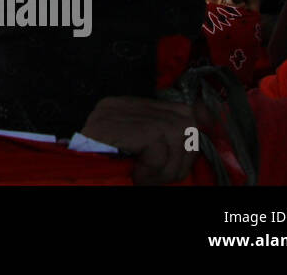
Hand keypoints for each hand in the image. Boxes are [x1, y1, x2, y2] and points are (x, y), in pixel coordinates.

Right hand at [79, 97, 198, 184]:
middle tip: (162, 176)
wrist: (78, 182)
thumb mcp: (145, 153)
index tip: (194, 153)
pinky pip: (158, 145)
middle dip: (181, 155)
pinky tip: (138, 176)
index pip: (178, 108)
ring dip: (168, 166)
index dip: (195, 132)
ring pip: (174, 133)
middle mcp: (120, 105)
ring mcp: (115, 113)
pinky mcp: (116, 126)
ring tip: (147, 178)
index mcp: (126, 108)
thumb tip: (207, 117)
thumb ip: (169, 137)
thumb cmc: (112, 173)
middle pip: (182, 120)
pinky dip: (155, 167)